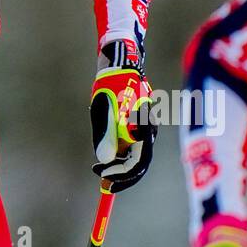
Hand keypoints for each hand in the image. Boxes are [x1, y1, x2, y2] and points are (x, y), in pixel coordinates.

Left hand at [89, 40, 154, 192]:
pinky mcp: (138, 126)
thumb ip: (105, 134)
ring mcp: (144, 129)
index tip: (102, 177)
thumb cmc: (112, 83)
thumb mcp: (104, 108)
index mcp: (143, 129)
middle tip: (102, 182)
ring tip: (98, 166)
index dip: (120, 174)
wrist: (120, 64)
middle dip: (121, 176)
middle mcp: (148, 132)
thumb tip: (103, 161)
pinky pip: (130, 145)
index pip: (136, 163)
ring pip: (134, 156)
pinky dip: (118, 153)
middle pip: (139, 164)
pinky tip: (105, 147)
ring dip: (118, 165)